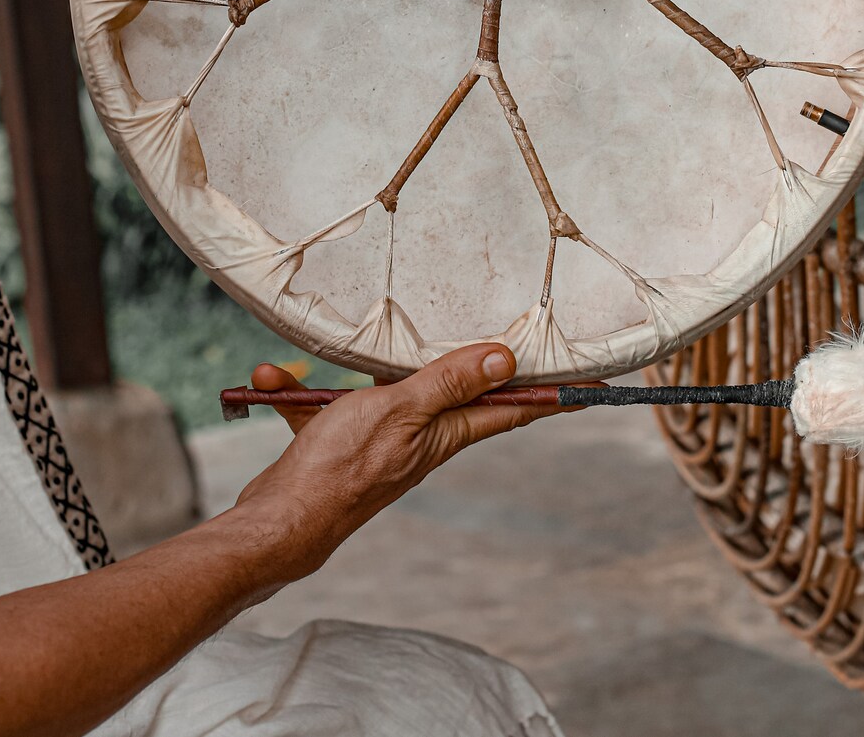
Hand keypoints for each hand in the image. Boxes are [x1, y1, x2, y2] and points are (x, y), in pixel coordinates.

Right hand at [233, 345, 558, 582]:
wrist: (276, 525)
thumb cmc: (339, 471)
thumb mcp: (399, 412)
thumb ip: (448, 384)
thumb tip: (506, 359)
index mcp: (442, 434)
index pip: (510, 408)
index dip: (550, 395)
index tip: (592, 387)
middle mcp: (418, 439)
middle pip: (452, 394)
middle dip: (466, 367)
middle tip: (500, 338)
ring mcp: (377, 443)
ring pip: (376, 392)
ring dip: (347, 373)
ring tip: (318, 361)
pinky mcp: (337, 446)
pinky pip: (325, 407)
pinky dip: (301, 392)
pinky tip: (272, 382)